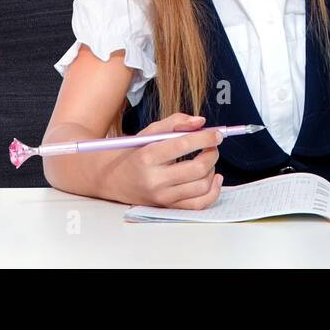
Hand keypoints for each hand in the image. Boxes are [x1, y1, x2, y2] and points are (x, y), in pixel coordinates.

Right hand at [108, 113, 223, 208]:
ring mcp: (162, 197)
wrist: (112, 179)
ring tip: (207, 159)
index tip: (217, 133)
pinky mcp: (168, 207)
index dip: (205, 138)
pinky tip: (214, 178)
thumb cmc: (132, 153)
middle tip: (212, 145)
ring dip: (212, 170)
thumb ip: (175, 123)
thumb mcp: (148, 132)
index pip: (184, 145)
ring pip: (202, 186)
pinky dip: (213, 192)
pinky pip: (198, 204)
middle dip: (212, 153)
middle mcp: (155, 180)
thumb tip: (201, 122)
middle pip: (197, 168)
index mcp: (148, 156)